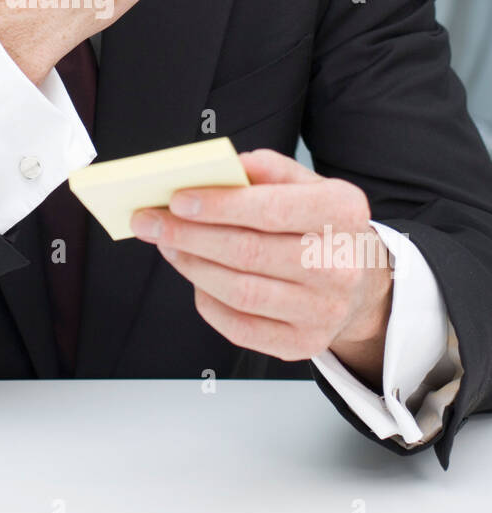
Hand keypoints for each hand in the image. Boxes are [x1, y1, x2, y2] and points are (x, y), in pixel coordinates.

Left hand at [129, 148, 393, 388]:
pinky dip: (207, 300)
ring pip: (239, 291)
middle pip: (248, 252)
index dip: (219, 206)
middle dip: (189, 235)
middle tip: (152, 222)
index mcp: (343, 214)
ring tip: (168, 245)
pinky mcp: (303, 344)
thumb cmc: (321, 226)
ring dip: (192, 266)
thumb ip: (270, 170)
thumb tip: (226, 168)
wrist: (361, 282)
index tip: (177, 200)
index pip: (272, 210)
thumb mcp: (309, 185)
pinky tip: (196, 276)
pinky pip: (239, 327)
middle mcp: (340, 266)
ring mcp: (323, 312)